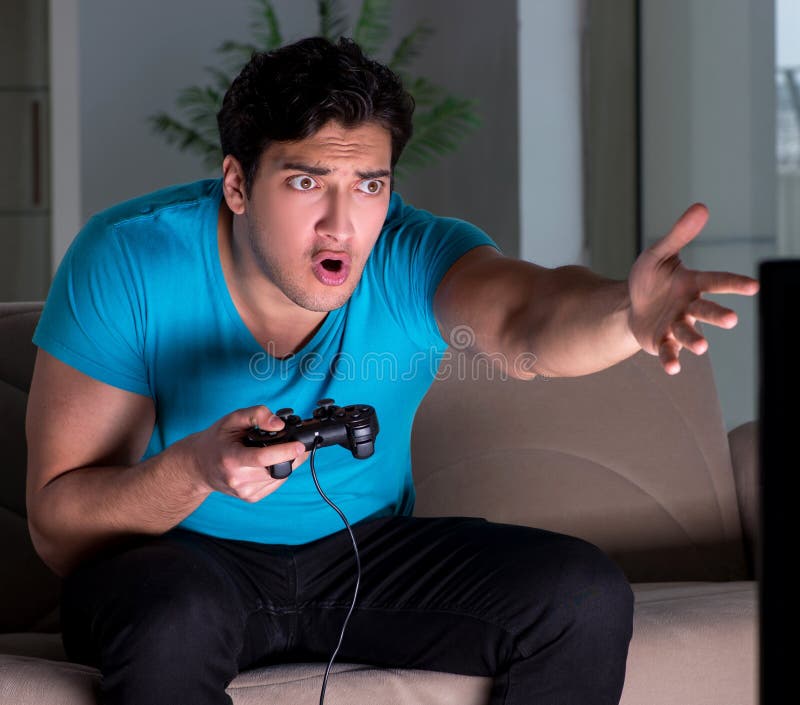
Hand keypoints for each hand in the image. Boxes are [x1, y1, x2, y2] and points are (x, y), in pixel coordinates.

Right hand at [181, 405, 308, 501]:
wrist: (199, 466)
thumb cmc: (217, 440)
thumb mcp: (232, 419)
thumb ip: (256, 415)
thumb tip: (279, 424)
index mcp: (230, 459)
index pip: (262, 458)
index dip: (284, 451)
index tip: (300, 445)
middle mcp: (237, 479)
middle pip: (275, 469)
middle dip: (291, 456)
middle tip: (298, 442)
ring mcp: (244, 492)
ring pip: (279, 477)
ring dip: (288, 463)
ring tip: (283, 449)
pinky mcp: (251, 497)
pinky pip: (275, 483)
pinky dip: (280, 471)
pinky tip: (272, 461)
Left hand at [627, 203, 758, 374]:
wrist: (629, 305)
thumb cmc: (649, 279)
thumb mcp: (657, 254)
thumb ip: (678, 235)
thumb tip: (701, 207)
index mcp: (692, 283)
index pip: (716, 281)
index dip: (734, 284)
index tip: (754, 286)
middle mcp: (688, 306)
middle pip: (706, 310)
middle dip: (718, 315)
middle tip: (731, 320)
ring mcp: (676, 326)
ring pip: (689, 333)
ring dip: (696, 340)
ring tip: (703, 347)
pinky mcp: (662, 341)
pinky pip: (668, 351)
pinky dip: (670, 359)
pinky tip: (672, 369)